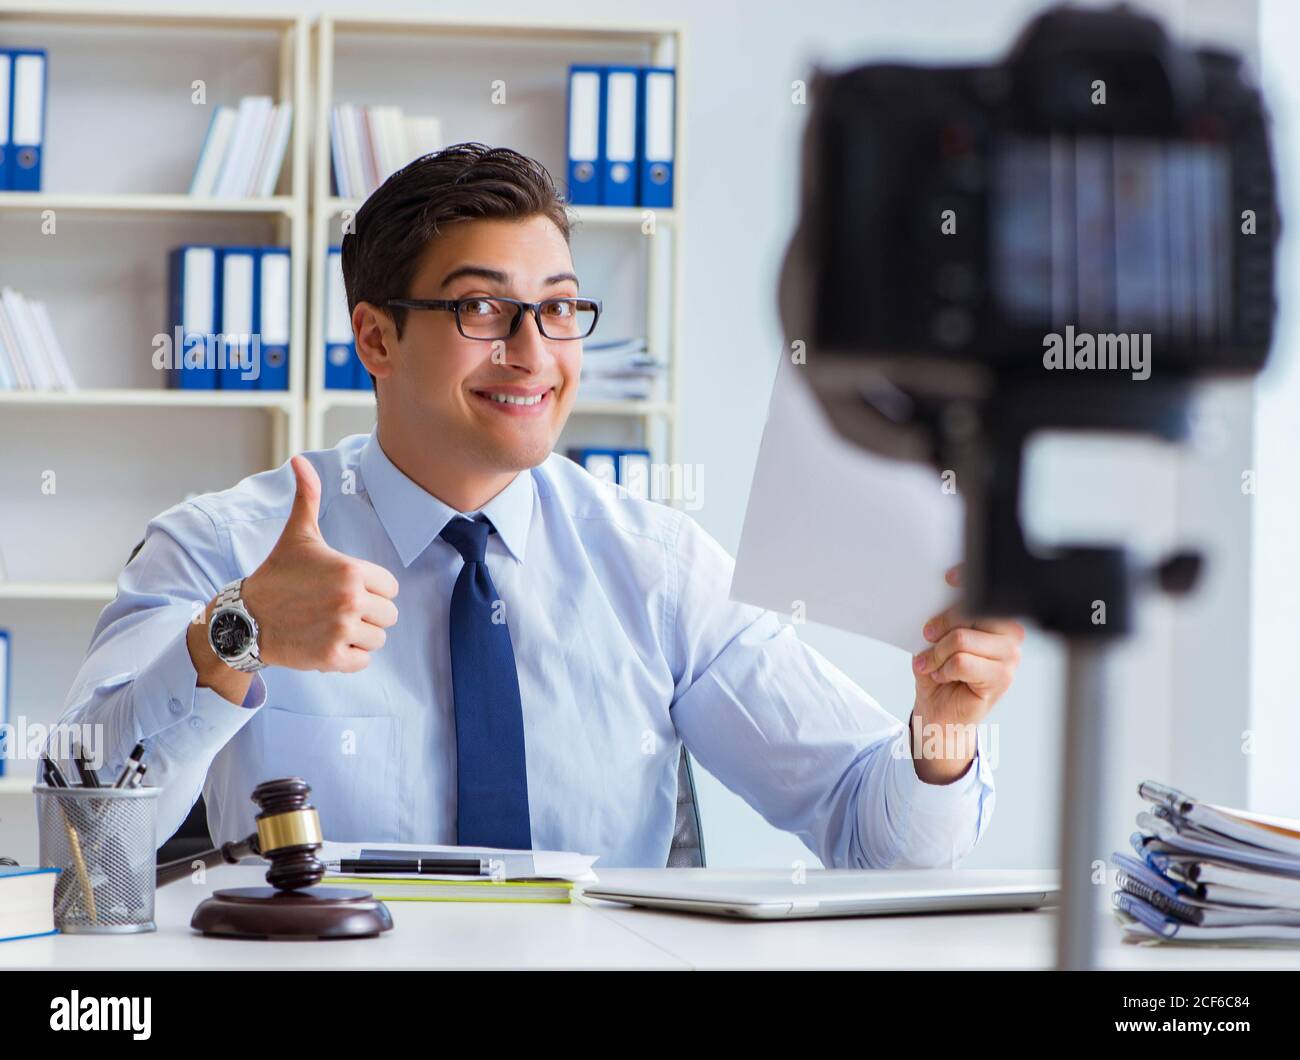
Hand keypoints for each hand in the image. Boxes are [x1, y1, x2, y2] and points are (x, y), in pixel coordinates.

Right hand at [241, 455, 399, 671]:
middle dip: (367, 615)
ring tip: (329, 626)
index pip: (391, 588)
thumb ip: (307, 497)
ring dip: (358, 637)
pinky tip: (326, 643)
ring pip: (378, 639)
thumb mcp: (297, 536)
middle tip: (335, 610)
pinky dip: (348, 658)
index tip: (343, 589)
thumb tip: (300, 460)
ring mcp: (341, 629)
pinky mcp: (331, 657)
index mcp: (352, 571)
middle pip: (389, 615)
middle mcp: (350, 600)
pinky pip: (363, 661)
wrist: (246, 619)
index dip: (371, 589)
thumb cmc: (278, 575)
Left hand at [908, 564, 1023, 780]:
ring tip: (930, 664)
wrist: (940, 714)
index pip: (989, 594)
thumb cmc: (940, 674)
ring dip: (937, 653)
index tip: (949, 578)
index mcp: (997, 620)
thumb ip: (943, 621)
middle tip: (927, 637)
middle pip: (971, 612)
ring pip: (962, 639)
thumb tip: (934, 602)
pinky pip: (962, 662)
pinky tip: (942, 676)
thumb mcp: (936, 640)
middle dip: (941, 625)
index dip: (970, 580)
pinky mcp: (1001, 678)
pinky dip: (943, 669)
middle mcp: (1009, 635)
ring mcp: (1009, 657)